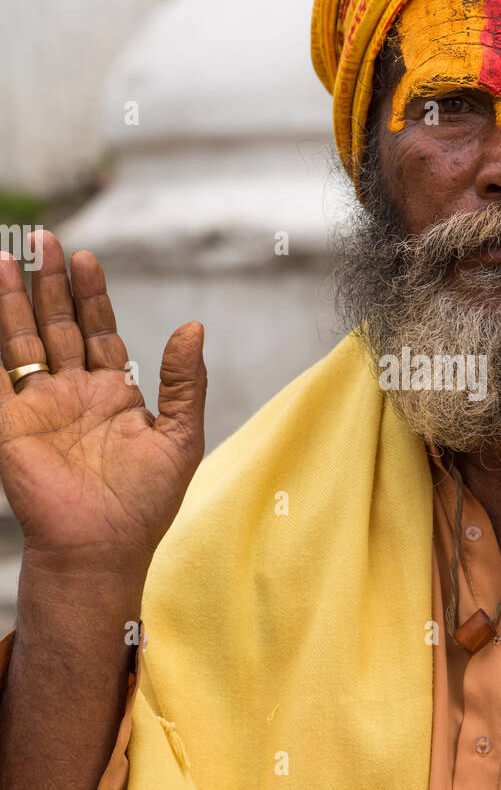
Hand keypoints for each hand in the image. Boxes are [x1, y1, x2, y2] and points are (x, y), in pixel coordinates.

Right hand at [0, 230, 206, 570]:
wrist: (104, 548)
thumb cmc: (147, 503)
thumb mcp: (181, 437)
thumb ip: (185, 381)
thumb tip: (194, 327)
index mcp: (113, 393)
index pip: (99, 331)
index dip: (92, 296)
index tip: (86, 258)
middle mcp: (73, 393)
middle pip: (59, 325)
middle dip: (52, 284)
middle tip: (47, 240)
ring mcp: (39, 407)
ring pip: (23, 341)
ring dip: (14, 302)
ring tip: (8, 258)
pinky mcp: (10, 425)